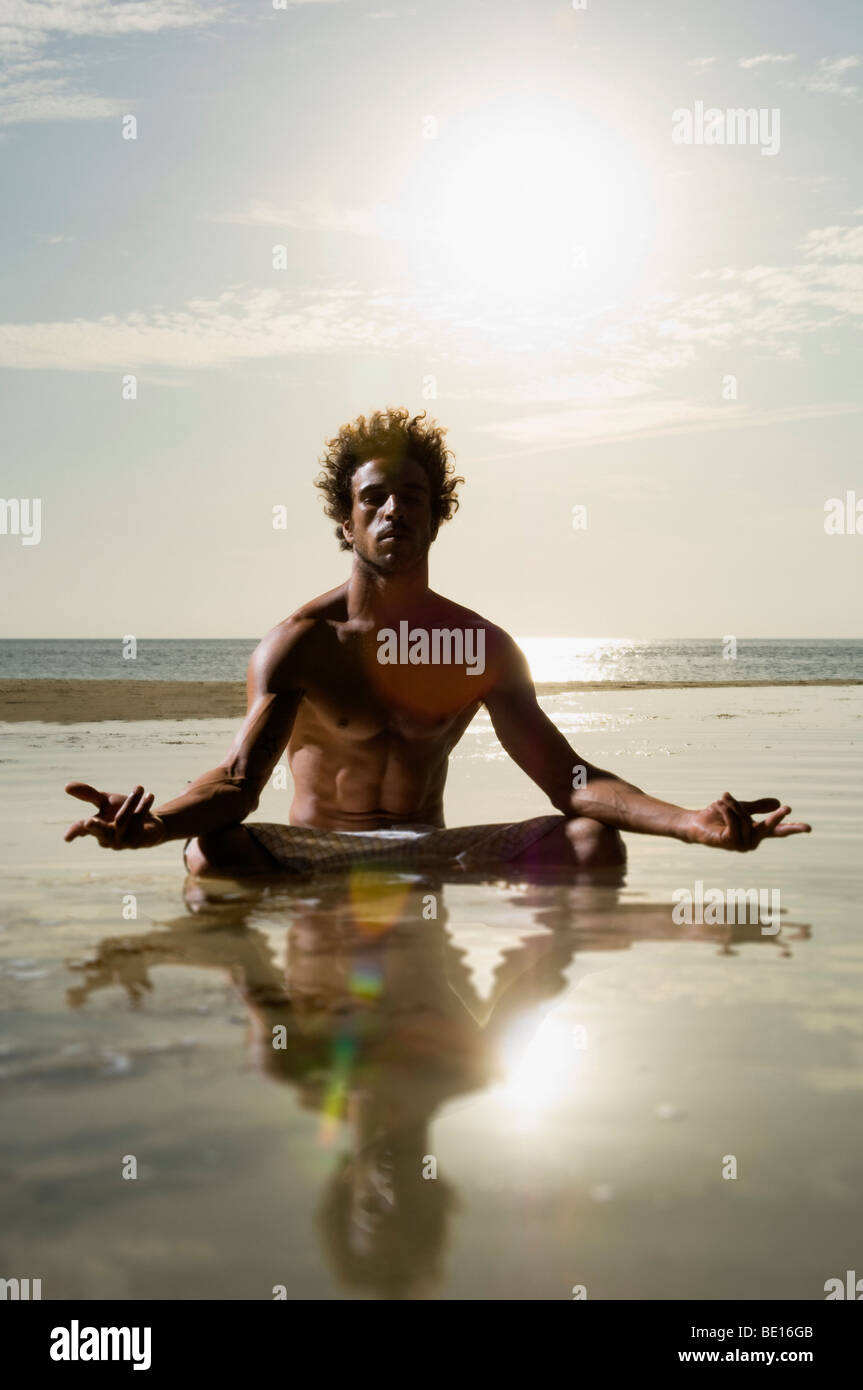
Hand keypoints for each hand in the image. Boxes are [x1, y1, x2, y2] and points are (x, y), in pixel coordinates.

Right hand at [64, 782, 165, 849]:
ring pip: (122, 819)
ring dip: (131, 800)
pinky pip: (138, 821)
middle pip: (99, 832)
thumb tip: (66, 786)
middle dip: (95, 827)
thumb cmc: (123, 812)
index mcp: (95, 828)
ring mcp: (121, 843)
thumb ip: (88, 794)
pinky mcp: (137, 842)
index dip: (73, 832)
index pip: (81, 829)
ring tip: (139, 787)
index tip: (67, 837)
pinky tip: (150, 796)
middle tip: (89, 821)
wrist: (151, 823)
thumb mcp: (105, 801)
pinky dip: (144, 806)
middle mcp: (105, 839)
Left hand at [686, 792, 810, 851]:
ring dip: (733, 805)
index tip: (809, 828)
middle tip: (787, 808)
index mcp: (756, 833)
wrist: (696, 823)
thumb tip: (778, 803)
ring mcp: (741, 845)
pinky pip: (733, 820)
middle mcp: (751, 842)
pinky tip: (719, 805)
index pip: (778, 831)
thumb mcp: (740, 808)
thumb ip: (758, 807)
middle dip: (777, 817)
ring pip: (745, 818)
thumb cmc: (718, 817)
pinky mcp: (729, 843)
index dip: (793, 828)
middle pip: (768, 828)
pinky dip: (726, 809)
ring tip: (722, 799)